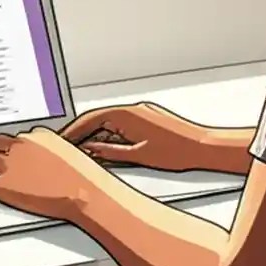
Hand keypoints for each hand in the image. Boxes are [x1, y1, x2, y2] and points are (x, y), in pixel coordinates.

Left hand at [0, 127, 111, 221]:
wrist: (87, 192)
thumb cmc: (85, 177)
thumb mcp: (68, 153)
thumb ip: (52, 149)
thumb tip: (47, 154)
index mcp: (37, 135)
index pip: (12, 134)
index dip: (4, 143)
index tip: (1, 145)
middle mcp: (20, 146)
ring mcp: (10, 165)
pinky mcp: (3, 186)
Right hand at [61, 102, 208, 171]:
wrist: (203, 147)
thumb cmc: (177, 150)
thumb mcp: (137, 156)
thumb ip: (110, 152)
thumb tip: (91, 150)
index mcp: (126, 114)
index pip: (91, 119)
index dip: (74, 130)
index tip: (62, 139)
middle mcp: (132, 109)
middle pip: (98, 119)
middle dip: (83, 133)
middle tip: (69, 147)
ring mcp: (140, 113)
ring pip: (110, 123)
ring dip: (97, 136)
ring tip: (86, 152)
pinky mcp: (147, 119)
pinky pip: (121, 125)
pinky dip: (111, 136)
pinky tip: (108, 149)